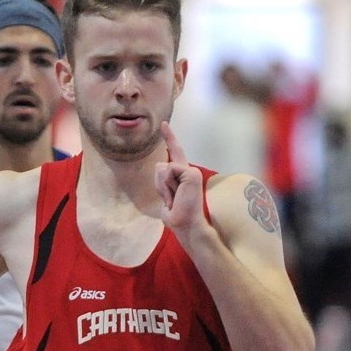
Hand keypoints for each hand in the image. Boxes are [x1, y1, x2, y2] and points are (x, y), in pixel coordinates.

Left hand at [154, 121, 207, 240]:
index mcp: (183, 175)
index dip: (169, 138)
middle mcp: (189, 170)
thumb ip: (162, 180)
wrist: (186, 225)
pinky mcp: (191, 173)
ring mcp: (191, 171)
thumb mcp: (165, 196)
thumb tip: (163, 164)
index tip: (164, 124)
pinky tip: (176, 195)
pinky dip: (167, 185)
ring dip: (163, 187)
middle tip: (171, 200)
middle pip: (160, 166)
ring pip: (163, 168)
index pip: (174, 153)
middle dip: (159, 185)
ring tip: (174, 199)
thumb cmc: (176, 215)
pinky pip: (169, 171)